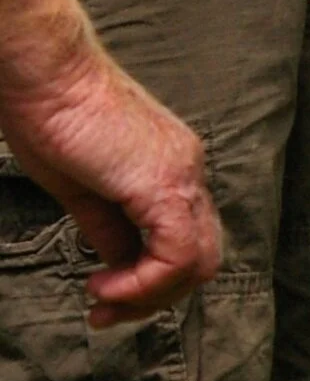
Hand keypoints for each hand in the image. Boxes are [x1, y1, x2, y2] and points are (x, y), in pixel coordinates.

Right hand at [1, 47, 221, 324]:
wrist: (40, 69)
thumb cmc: (45, 112)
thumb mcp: (79, 187)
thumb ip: (107, 228)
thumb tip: (118, 266)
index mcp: (170, 169)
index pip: (182, 240)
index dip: (150, 279)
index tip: (106, 296)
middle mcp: (188, 173)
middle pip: (197, 258)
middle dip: (155, 296)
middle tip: (109, 311)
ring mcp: (184, 178)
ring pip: (196, 264)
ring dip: (150, 295)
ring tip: (103, 300)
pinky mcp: (167, 186)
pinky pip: (176, 256)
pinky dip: (146, 283)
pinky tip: (107, 287)